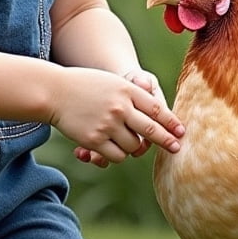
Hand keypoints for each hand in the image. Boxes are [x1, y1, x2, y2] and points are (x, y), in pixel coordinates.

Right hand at [55, 68, 182, 165]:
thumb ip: (137, 94)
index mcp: (128, 91)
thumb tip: (158, 109)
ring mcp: (107, 125)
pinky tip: (114, 148)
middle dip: (166, 141)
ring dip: (134, 147)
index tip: (181, 132)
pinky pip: (116, 155)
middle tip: (176, 148)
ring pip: (133, 146)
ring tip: (129, 142)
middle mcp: (120, 108)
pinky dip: (119, 155)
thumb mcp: (115, 83)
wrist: (55, 91)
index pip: (157, 110)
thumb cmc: (87, 85)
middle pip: (151, 130)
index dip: (171, 123)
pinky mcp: (94, 140)